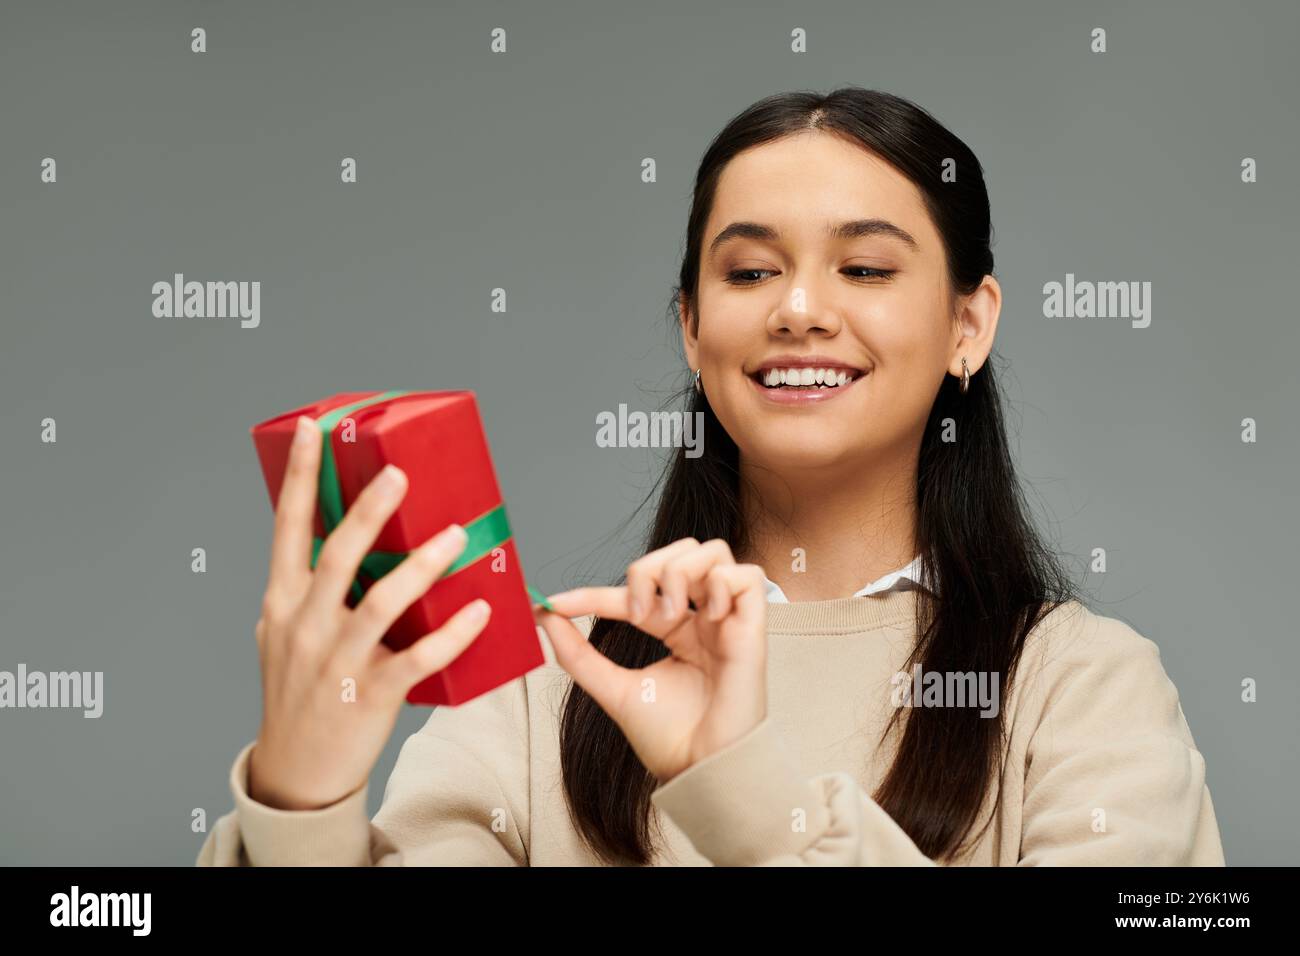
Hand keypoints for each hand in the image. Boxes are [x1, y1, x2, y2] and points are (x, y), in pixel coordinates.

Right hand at [248, 415, 493, 810]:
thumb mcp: (283, 633)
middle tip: (402, 474)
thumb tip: (339, 538)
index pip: (288, 527)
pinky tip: (480, 611)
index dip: (302, 477)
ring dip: (423, 566)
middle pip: (338, 555)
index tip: (314, 430)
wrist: (295, 772)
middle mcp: (304, 625)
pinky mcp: (370, 694)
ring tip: (456, 537)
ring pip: (381, 602)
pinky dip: (452, 634)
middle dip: (370, 510)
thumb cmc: (297, 692)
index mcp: (282, 601)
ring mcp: (337, 660)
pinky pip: (418, 658)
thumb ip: (307, 589)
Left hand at [532, 537, 767, 782]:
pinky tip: (708, 616)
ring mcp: (727, 619)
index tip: (557, 603)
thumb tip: (544, 617)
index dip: (593, 592)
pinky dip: (721, 583)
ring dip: (680, 571)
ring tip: (671, 613)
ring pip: (713, 550)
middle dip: (649, 568)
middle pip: (680, 550)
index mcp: (674, 629)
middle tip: (639, 616)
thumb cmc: (669, 738)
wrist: (701, 768)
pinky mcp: (753, 627)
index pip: (633, 591)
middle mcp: (701, 618)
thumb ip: (578, 655)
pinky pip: (748, 574)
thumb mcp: (613, 689)